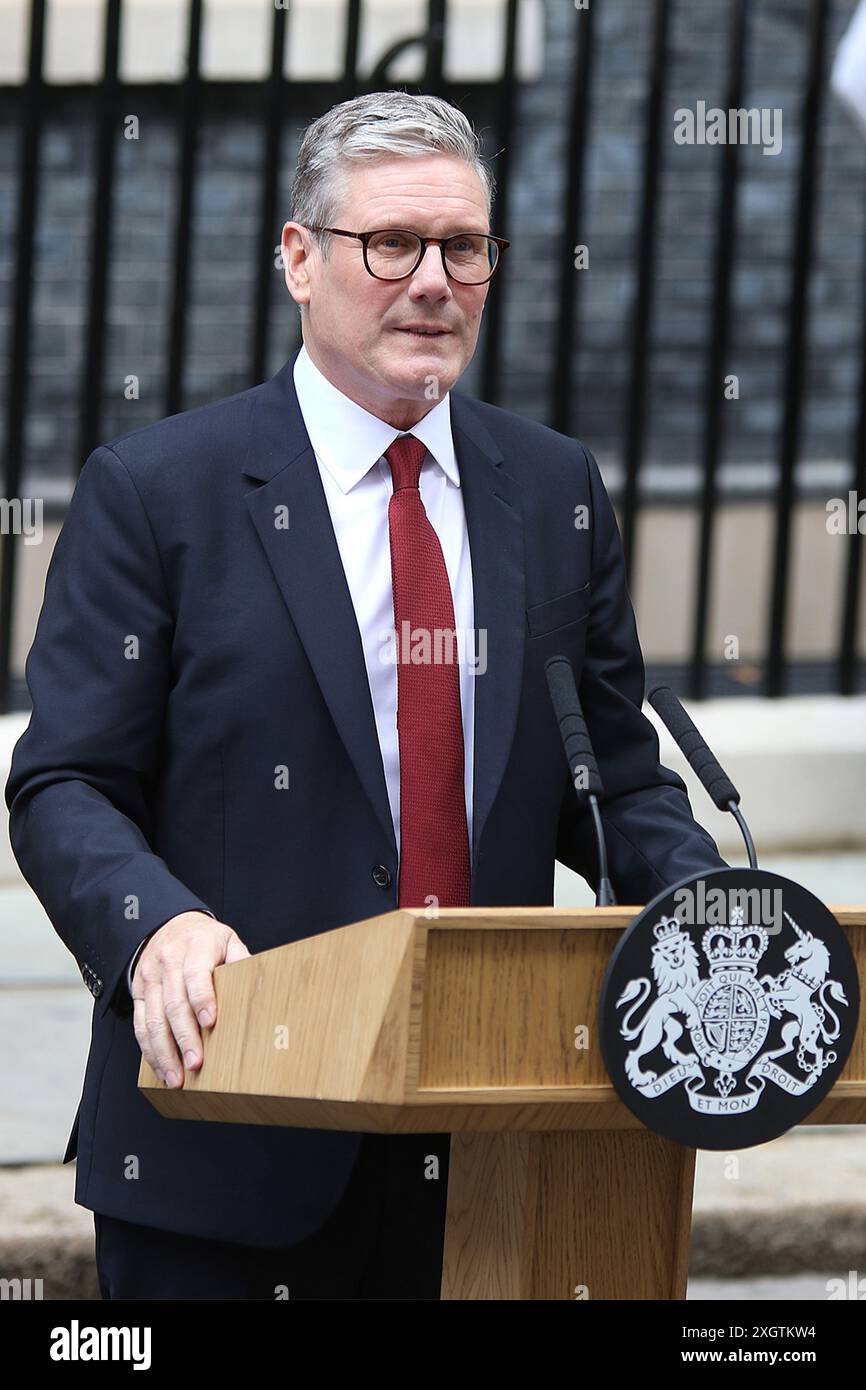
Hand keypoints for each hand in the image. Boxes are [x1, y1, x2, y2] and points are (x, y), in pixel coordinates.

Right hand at [131, 910, 249, 1088]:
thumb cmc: (204, 940)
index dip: (203, 998)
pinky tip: (161, 1069)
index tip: (211, 1022)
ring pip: (154, 1019)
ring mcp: (150, 978)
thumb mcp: (227, 940)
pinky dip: (150, 1051)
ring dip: (164, 1052)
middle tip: (196, 1063)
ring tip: (177, 1078)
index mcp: (196, 946)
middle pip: (174, 1002)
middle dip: (185, 1036)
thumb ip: (241, 960)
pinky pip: (140, 1025)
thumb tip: (261, 983)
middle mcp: (169, 961)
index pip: (196, 973)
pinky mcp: (139, 993)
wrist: (168, 926)